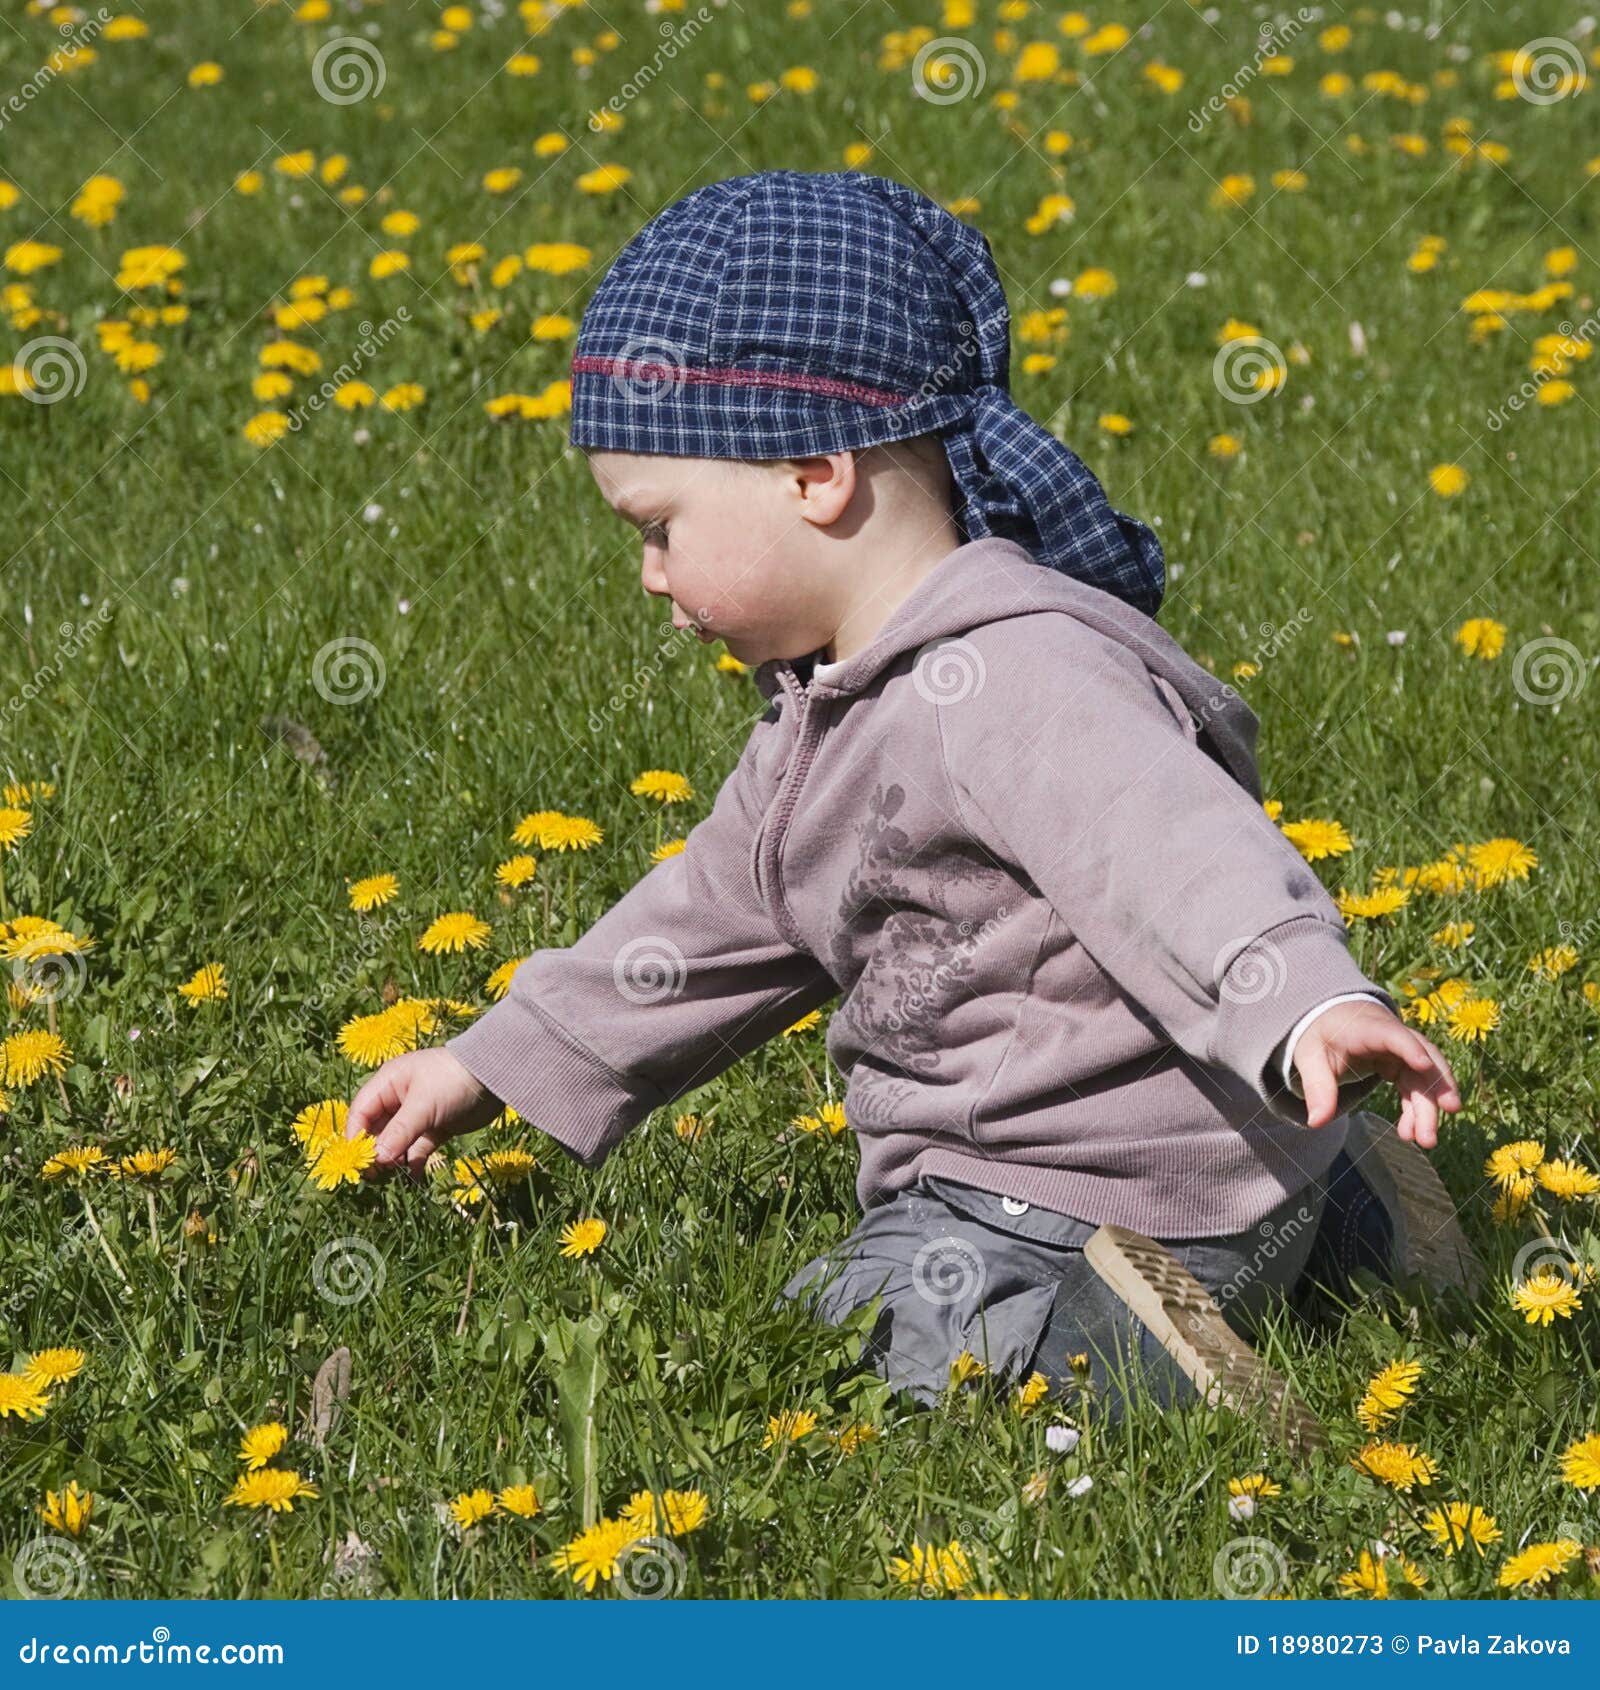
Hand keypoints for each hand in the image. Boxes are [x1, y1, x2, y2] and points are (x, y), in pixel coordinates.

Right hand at [343, 1048, 505, 1181]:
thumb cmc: (453, 1081)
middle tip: (373, 1175)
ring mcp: (417, 1114)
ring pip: (396, 1141)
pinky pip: (417, 1148)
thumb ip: (398, 1133)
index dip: (356, 1136)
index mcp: (389, 1082)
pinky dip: (414, 1162)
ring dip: (394, 1159)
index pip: (361, 1111)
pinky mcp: (435, 1127)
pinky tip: (414, 1177)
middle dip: (374, 1151)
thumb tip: (378, 1159)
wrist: (496, 1076)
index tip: (356, 1161)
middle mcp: (399, 1098)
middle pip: (376, 1129)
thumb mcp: (423, 1105)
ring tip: (393, 1176)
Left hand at [1291, 998, 1460, 1145]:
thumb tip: (1315, 1122)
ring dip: (1428, 1108)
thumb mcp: (1309, 1057)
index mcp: (1367, 1027)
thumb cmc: (1321, 1036)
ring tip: (1425, 1140)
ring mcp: (1402, 1052)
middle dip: (1433, 1090)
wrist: (1333, 1021)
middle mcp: (1393, 1037)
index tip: (1424, 1064)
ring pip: (1424, 1078)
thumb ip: (1316, 1087)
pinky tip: (1409, 1132)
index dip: (1409, 1047)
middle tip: (1440, 1122)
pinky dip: (1415, 1109)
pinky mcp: (1403, 1066)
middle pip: (1421, 1059)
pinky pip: (1415, 1088)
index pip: (1392, 1034)